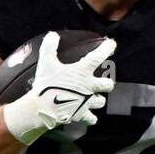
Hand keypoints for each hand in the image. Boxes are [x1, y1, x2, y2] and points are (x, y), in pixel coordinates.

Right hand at [3, 31, 115, 145]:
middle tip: (103, 82)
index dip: (107, 48)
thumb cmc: (46, 84)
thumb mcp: (46, 62)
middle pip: (108, 85)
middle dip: (107, 83)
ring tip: (94, 98)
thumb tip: (53, 35)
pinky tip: (89, 117)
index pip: (98, 57)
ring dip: (99, 100)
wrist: (43, 108)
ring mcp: (87, 102)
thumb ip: (50, 47)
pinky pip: (91, 118)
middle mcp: (89, 87)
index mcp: (82, 72)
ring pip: (101, 102)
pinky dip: (90, 118)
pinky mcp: (81, 114)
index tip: (112, 44)